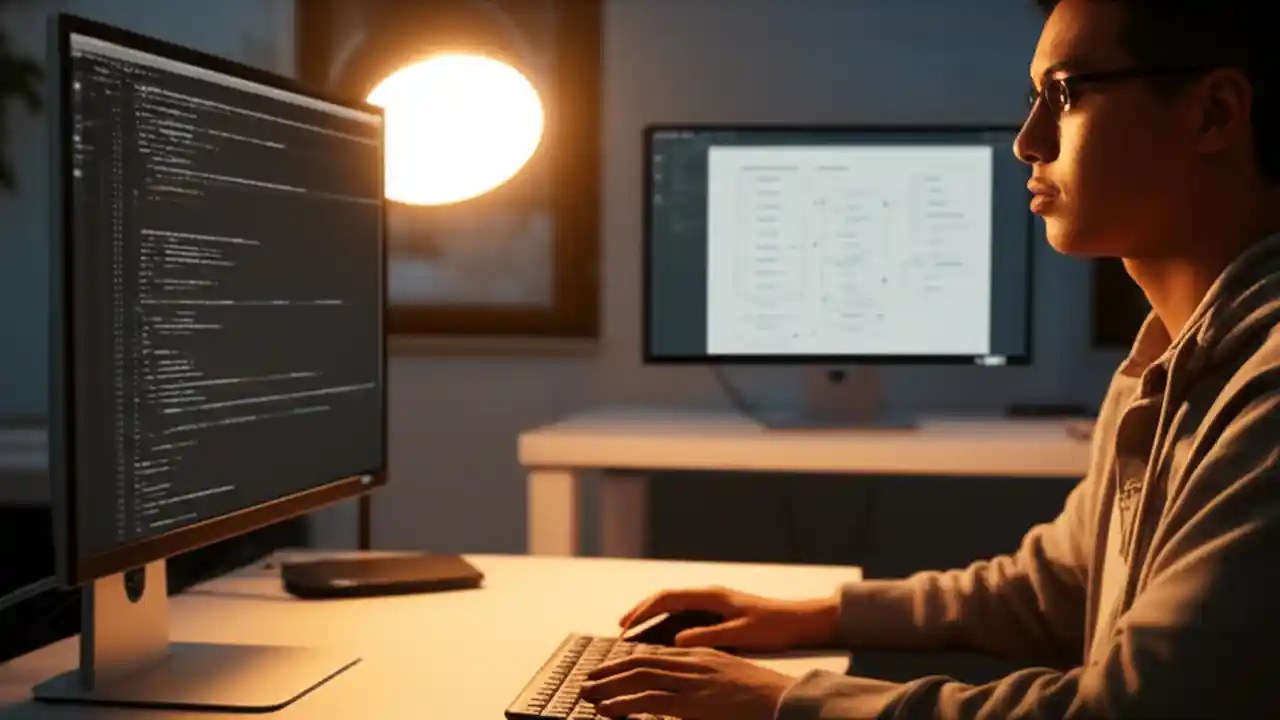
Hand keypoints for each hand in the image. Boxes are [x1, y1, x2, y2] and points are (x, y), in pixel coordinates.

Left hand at [580, 646, 794, 719]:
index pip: (658, 655)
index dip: (631, 661)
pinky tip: (606, 709)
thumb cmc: (765, 697)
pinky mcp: (690, 702)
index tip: (612, 669)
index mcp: (703, 656)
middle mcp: (692, 663)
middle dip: (612, 671)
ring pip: (638, 678)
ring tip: (587, 693)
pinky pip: (647, 700)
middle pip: (642, 662)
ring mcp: (690, 681)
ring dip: (608, 685)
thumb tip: (693, 696)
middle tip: (590, 680)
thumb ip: (709, 682)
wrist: (784, 701)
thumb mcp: (732, 682)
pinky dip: (622, 703)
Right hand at [619, 585, 838, 652]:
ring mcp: (712, 604)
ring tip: (633, 638)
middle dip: (641, 613)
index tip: (625, 627)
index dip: (643, 611)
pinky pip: (684, 618)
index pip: (667, 598)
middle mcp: (708, 596)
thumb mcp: (740, 634)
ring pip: (673, 609)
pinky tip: (660, 642)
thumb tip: (677, 641)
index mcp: (711, 596)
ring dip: (652, 621)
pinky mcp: (717, 615)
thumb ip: (708, 637)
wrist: (800, 622)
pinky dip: (667, 627)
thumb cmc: (773, 627)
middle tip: (620, 631)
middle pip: (665, 600)